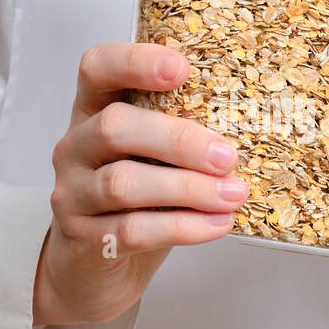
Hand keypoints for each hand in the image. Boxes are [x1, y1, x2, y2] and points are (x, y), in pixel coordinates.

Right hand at [34, 42, 244, 325]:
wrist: (94, 266)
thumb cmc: (138, 199)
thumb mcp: (153, 155)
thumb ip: (181, 129)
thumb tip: (255, 119)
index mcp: (93, 110)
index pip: (97, 68)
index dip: (136, 61)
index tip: (183, 68)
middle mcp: (75, 146)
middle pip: (115, 126)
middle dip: (178, 139)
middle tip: (227, 156)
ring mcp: (73, 193)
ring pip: (123, 183)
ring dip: (188, 188)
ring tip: (233, 195)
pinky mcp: (84, 239)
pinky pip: (134, 230)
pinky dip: (183, 226)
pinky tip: (218, 224)